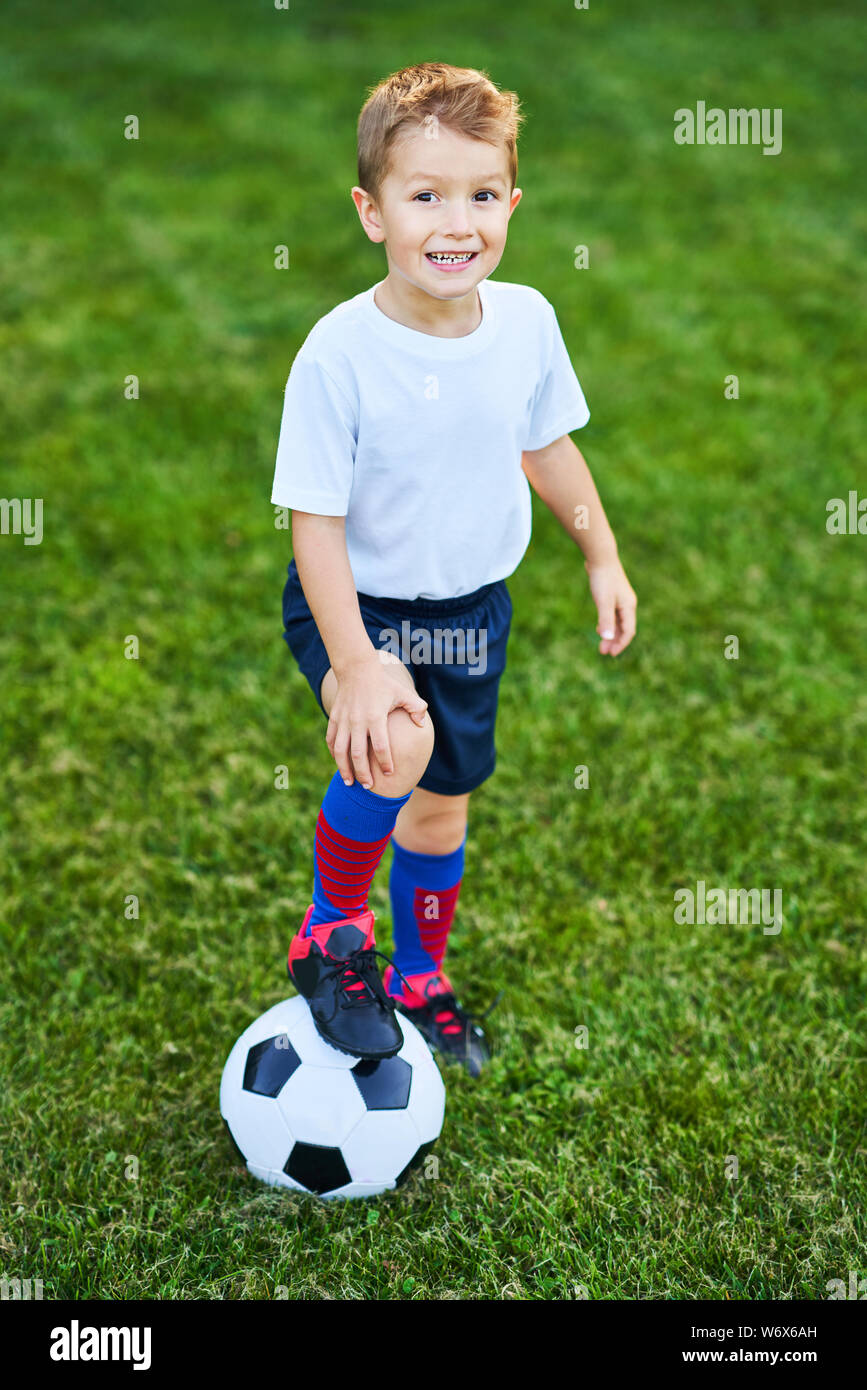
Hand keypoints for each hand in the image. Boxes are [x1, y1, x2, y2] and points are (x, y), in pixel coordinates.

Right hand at [326, 652, 427, 788]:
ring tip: (349, 783)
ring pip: (340, 751)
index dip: (385, 762)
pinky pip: (331, 741)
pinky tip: (340, 764)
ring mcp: (343, 720)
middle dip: (363, 773)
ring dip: (344, 768)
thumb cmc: (383, 684)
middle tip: (369, 787)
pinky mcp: (334, 718)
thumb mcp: (403, 693)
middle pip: (359, 754)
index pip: (381, 746)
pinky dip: (334, 754)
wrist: (357, 669)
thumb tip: (421, 725)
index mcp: (375, 717)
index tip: (389, 773)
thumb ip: (416, 707)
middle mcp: (357, 721)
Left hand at [586, 557, 636, 655]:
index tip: (611, 654)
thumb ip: (606, 621)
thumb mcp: (603, 602)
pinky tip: (600, 628)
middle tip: (604, 653)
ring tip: (602, 645)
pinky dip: (608, 624)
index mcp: (629, 607)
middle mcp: (627, 604)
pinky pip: (613, 615)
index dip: (621, 644)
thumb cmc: (602, 579)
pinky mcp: (613, 596)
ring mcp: (621, 600)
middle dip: (615, 641)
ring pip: (619, 622)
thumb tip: (608, 639)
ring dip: (611, 634)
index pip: (628, 631)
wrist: (600, 557)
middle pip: (624, 628)